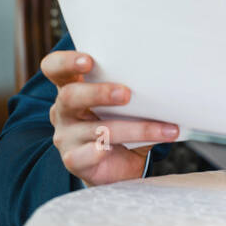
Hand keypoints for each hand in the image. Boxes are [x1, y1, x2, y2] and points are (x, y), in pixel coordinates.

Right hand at [42, 50, 178, 186]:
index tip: (89, 61)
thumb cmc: (122, 122)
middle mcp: (64, 110)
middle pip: (70, 96)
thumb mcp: (126, 103)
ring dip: (132, 128)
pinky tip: (121, 150)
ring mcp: (66, 136)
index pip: (55, 68)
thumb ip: (135, 90)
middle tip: (126, 94)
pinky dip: (105, 151)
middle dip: (99, 93)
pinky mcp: (74, 160)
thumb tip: (171, 80)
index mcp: (72, 86)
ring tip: (161, 128)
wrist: (119, 164)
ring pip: (95, 129)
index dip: (66, 62)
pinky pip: (87, 155)